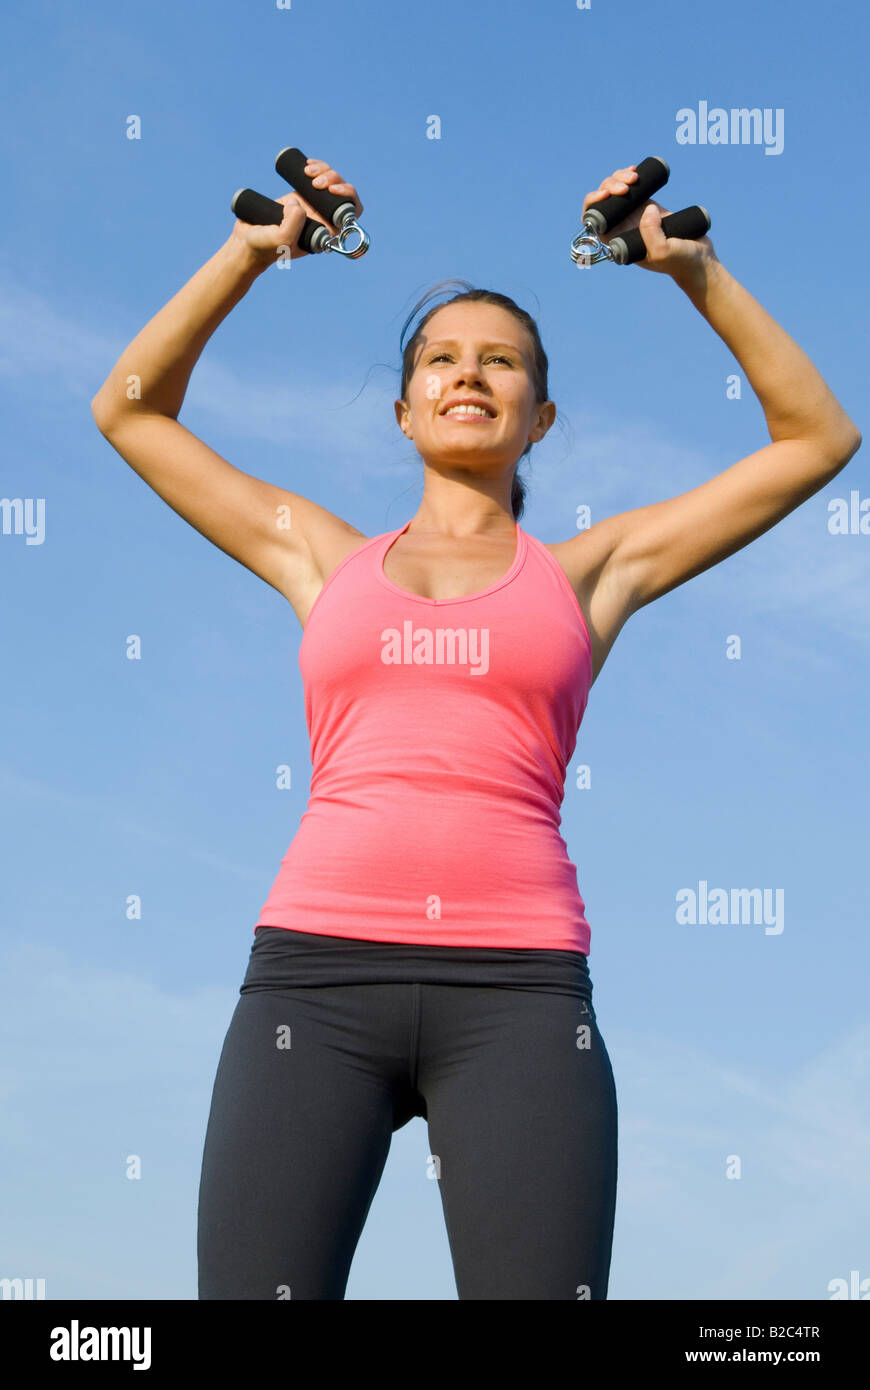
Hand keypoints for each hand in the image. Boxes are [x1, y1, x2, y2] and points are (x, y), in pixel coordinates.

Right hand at [230, 157, 363, 265]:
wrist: (245, 241)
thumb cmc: (263, 246)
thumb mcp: (279, 240)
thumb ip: (292, 226)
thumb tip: (300, 204)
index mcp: (325, 234)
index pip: (350, 216)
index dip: (348, 199)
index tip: (332, 190)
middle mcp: (322, 220)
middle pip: (343, 195)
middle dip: (335, 180)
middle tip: (316, 182)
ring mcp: (312, 206)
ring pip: (331, 182)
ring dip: (325, 171)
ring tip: (308, 171)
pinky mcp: (301, 195)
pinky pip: (318, 176)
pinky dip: (317, 167)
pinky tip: (308, 165)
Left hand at [582, 165, 717, 280]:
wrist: (700, 258)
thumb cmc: (680, 261)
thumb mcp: (663, 251)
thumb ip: (651, 234)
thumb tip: (646, 209)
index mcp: (617, 242)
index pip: (593, 222)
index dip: (593, 204)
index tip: (606, 194)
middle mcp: (622, 228)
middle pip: (603, 201)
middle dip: (610, 185)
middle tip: (628, 184)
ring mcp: (634, 216)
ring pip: (616, 191)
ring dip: (620, 177)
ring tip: (635, 176)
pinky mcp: (648, 206)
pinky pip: (631, 187)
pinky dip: (629, 175)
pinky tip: (635, 171)